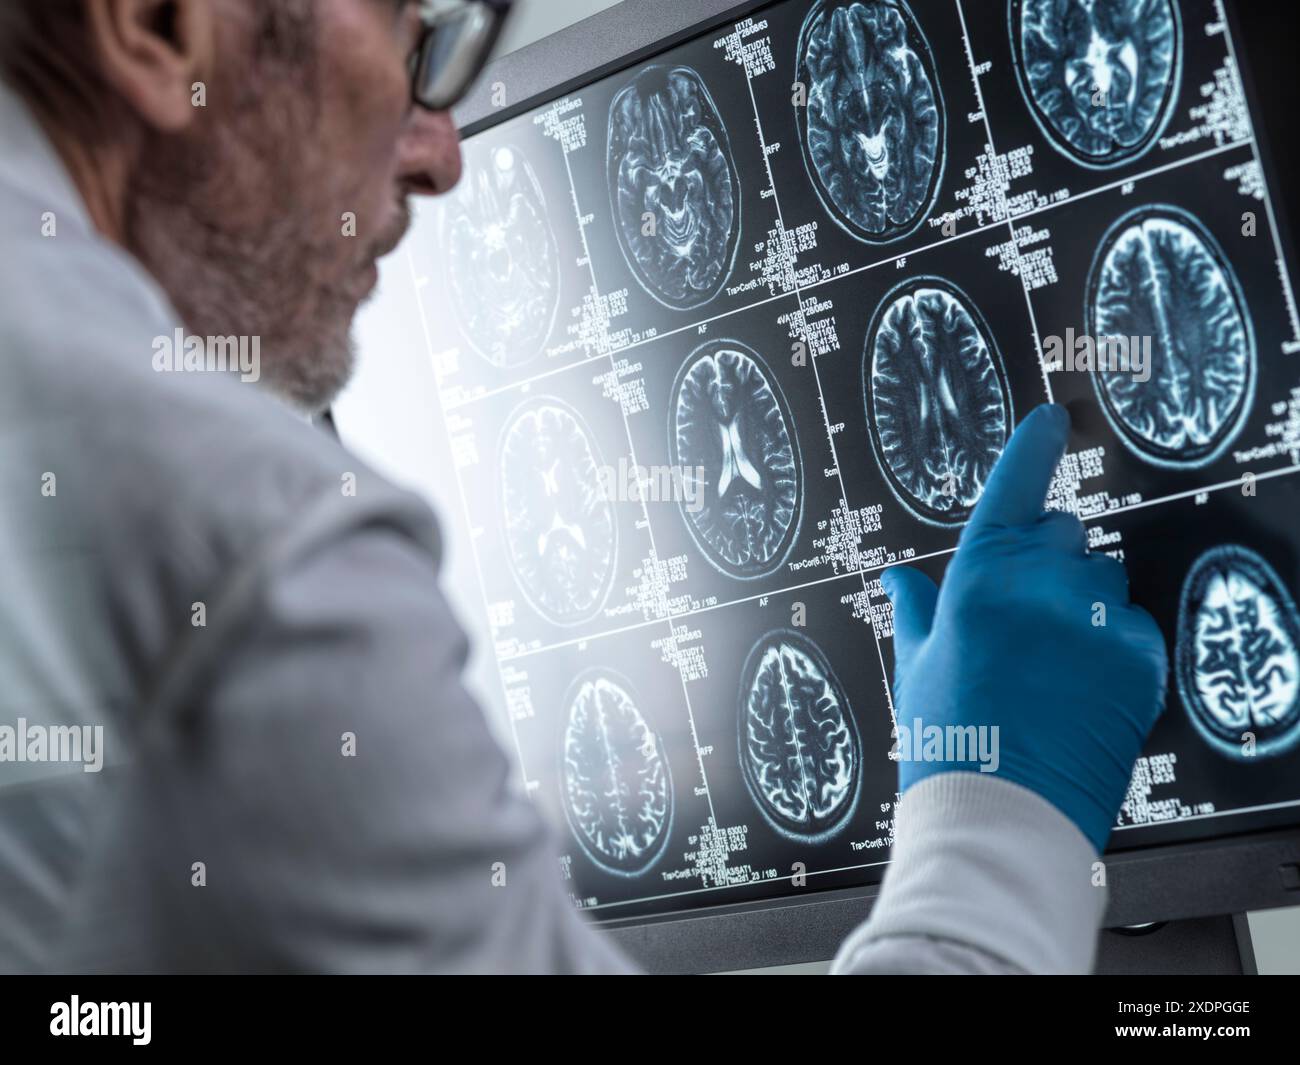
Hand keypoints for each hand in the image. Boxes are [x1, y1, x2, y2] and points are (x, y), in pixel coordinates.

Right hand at [882, 404, 1168, 853]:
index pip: (1015, 485)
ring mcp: (1095, 618)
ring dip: (1085, 606)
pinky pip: (1135, 627)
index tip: (1049, 421)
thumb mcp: (918, 665)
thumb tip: (899, 579)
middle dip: (1050, 562)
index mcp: (979, 576)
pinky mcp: (1140, 656)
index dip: (1033, 446)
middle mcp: (1041, 583)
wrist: (1002, 807)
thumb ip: (916, 609)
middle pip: (1065, 534)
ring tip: (1054, 665)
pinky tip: (1084, 687)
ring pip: (1104, 581)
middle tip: (1027, 620)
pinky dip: (1117, 648)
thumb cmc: (949, 739)